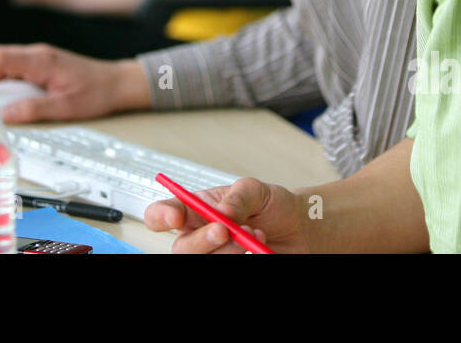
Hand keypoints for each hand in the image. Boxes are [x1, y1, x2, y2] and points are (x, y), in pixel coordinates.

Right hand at [0, 43, 151, 122]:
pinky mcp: (39, 65)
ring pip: (3, 64)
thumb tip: (4, 115)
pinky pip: (14, 70)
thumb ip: (34, 109)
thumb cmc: (97, 92)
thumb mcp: (67, 107)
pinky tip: (2, 100)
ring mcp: (37, 58)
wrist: (118, 83)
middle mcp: (36, 54)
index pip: (0, 58)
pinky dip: (4, 83)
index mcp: (41, 60)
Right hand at [144, 177, 310, 253]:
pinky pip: (228, 271)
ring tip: (253, 233)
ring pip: (204, 263)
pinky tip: (260, 246)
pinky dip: (246, 258)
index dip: (160, 217)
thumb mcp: (256, 189)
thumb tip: (223, 212)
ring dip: (229, 250)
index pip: (161, 215)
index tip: (176, 217)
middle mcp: (199, 238)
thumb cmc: (272, 206)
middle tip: (225, 229)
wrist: (300, 228)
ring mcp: (215, 256)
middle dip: (201, 241)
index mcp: (195, 211)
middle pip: (180, 250)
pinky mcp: (232, 269)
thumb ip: (238, 197)